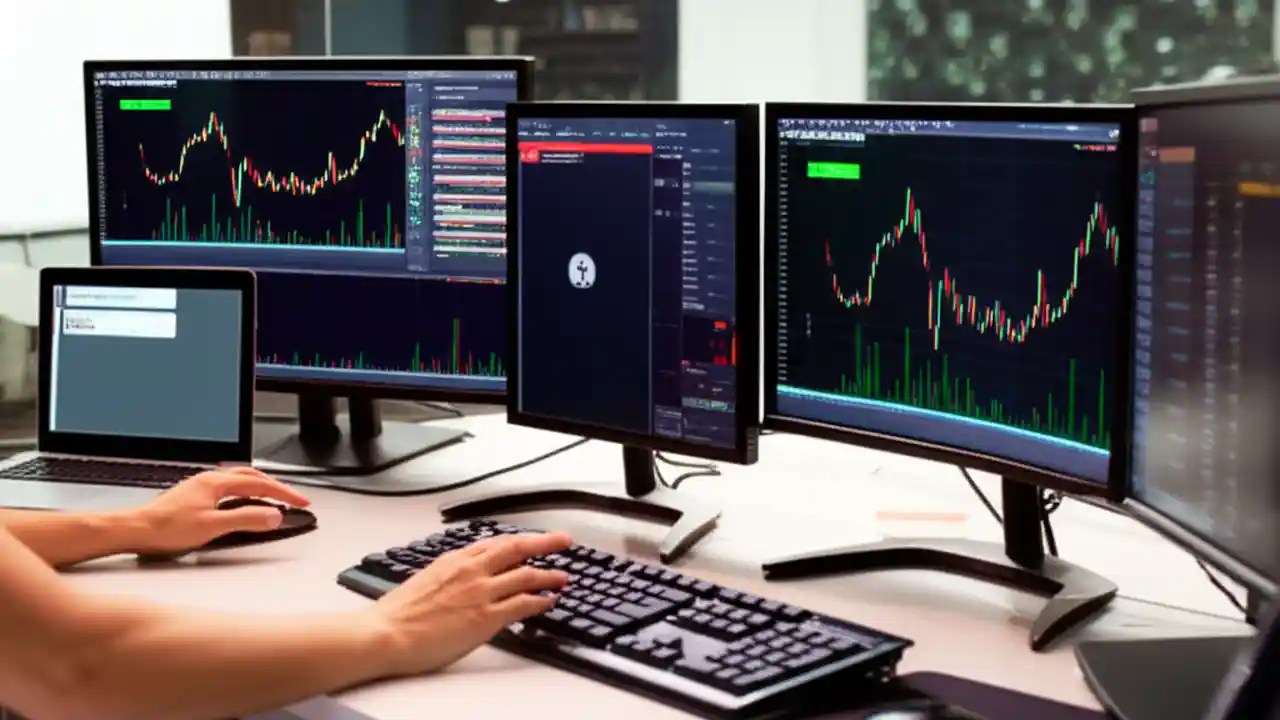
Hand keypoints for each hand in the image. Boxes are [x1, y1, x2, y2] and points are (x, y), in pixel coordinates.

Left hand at [130, 466, 310, 555]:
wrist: (134, 531)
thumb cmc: (165, 528)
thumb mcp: (212, 526)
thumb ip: (246, 519)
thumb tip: (273, 515)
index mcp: (216, 482)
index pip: (259, 484)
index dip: (284, 493)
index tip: (301, 502)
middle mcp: (208, 480)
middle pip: (251, 477)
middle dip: (275, 487)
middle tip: (293, 499)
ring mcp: (200, 488)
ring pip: (238, 481)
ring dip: (260, 488)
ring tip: (274, 498)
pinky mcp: (193, 498)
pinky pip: (227, 490)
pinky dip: (244, 494)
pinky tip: (242, 504)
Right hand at [370, 532, 571, 674]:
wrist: (387, 633)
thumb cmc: (398, 613)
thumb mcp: (425, 579)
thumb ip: (448, 575)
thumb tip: (458, 580)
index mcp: (455, 559)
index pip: (496, 543)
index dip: (519, 541)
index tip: (532, 540)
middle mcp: (472, 570)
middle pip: (518, 548)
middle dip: (545, 542)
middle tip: (563, 540)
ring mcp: (481, 592)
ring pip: (526, 575)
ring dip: (549, 574)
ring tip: (563, 576)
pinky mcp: (486, 617)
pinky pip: (522, 604)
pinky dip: (540, 600)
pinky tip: (549, 600)